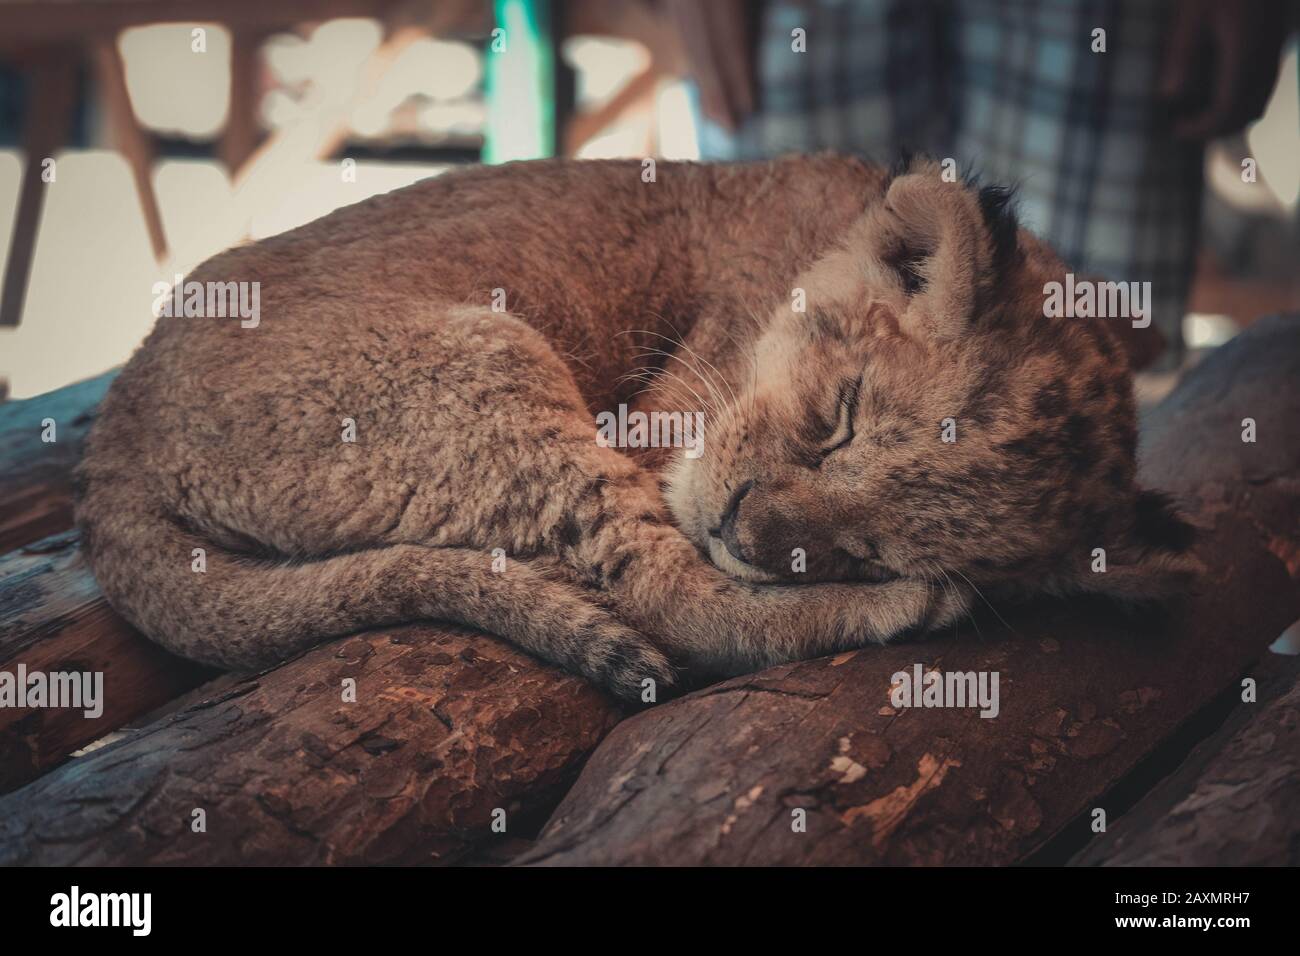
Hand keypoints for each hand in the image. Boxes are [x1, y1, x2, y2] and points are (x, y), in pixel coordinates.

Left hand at [1159, 0, 1291, 140]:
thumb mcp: (1191, 13)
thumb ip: (1182, 55)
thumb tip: (1170, 96)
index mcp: (1245, 52)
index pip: (1227, 110)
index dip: (1201, 129)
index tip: (1175, 129)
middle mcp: (1266, 52)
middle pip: (1249, 110)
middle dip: (1216, 127)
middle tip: (1184, 126)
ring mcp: (1275, 44)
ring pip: (1260, 96)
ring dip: (1231, 112)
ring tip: (1195, 110)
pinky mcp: (1275, 35)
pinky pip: (1263, 78)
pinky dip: (1241, 93)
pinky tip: (1214, 85)